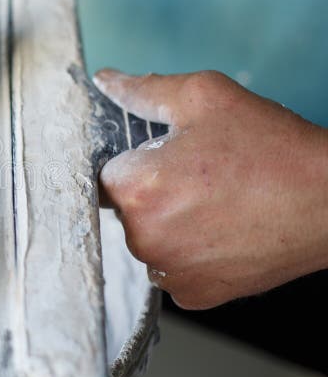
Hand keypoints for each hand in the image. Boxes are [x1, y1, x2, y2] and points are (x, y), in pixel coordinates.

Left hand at [95, 69, 327, 308]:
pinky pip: (174, 268)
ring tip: (216, 204)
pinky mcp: (195, 295)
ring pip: (149, 240)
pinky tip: (222, 232)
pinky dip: (190, 252)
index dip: (138, 160)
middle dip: (152, 191)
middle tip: (201, 177)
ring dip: (169, 224)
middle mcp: (142, 239)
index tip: (170, 158)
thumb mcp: (204, 97)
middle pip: (125, 209)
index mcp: (135, 190)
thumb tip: (105, 81)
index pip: (106, 172)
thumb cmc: (271, 147)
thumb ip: (143, 90)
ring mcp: (169, 272)